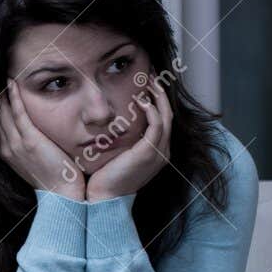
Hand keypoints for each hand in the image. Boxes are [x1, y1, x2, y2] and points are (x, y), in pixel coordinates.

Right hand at [0, 78, 83, 199]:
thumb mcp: (36, 161)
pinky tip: (11, 84)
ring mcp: (16, 144)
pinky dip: (13, 97)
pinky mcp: (29, 141)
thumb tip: (36, 134)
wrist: (62, 194)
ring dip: (1, 93)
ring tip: (1, 75)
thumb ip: (32, 146)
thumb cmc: (54, 178)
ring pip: (3, 112)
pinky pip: (18, 113)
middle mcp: (6, 147)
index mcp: (7, 152)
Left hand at [86, 75, 171, 200]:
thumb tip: (109, 119)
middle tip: (150, 74)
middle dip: (160, 92)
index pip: (163, 118)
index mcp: (157, 151)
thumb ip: (120, 137)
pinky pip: (157, 126)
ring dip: (158, 96)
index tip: (147, 83)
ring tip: (148, 81)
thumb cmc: (105, 176)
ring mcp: (159, 153)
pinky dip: (152, 111)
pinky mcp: (149, 153)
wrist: (103, 198)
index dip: (158, 99)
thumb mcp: (116, 152)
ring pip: (166, 116)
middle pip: (168, 113)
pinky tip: (141, 101)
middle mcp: (163, 151)